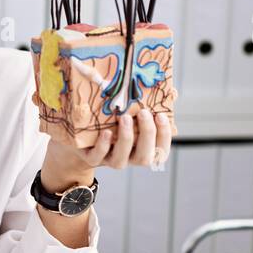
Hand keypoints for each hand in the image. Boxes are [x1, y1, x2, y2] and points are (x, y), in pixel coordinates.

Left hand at [46, 109, 174, 179]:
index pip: (160, 151)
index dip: (164, 136)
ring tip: (125, 118)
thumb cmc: (112, 122)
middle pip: (144, 158)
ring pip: (121, 160)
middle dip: (147, 135)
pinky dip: (103, 145)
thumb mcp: (132, 112)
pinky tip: (105, 132)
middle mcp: (128, 157)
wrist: (79, 137)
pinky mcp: (90, 158)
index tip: (162, 116)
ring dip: (126, 139)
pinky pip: (97, 157)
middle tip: (145, 113)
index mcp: (141, 148)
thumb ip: (152, 104)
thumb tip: (173, 92)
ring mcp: (108, 159)